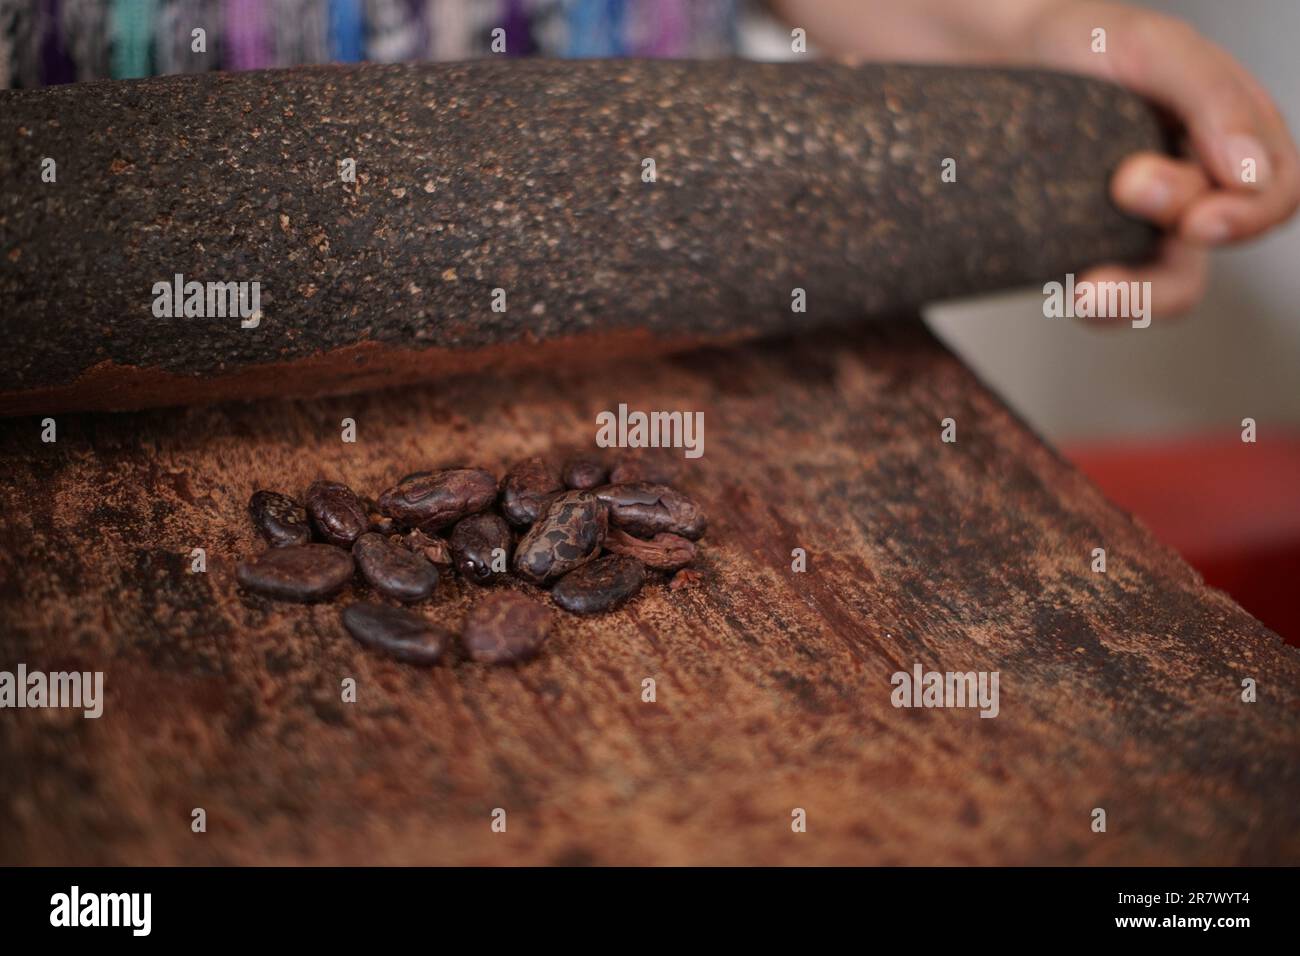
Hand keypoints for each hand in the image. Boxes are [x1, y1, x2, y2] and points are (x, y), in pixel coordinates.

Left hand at [1026, 1, 1299, 318]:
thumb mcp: (1156, 48)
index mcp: (1230, 133)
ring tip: (1088, 287)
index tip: (1200, 219)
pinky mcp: (1084, 244)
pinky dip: (1095, 300)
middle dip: (1179, 225)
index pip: (1274, 191)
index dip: (1249, 216)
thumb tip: (1252, 175)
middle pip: (1216, 240)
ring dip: (1136, 292)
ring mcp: (1137, 219)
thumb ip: (1215, 98)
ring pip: (1165, 282)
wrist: (995, 50)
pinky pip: (1103, 292)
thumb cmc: (1082, 41)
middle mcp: (1192, 181)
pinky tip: (1066, 287)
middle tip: (1127, 186)